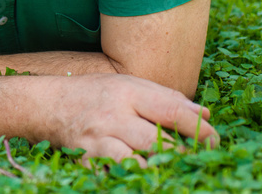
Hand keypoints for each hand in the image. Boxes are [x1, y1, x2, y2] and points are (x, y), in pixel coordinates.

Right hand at [45, 73, 217, 165]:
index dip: (199, 129)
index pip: (172, 111)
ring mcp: (98, 140)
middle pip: (158, 141)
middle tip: (201, 160)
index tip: (214, 139)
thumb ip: (166, 98)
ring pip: (137, 162)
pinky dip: (131, 176)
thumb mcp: (128, 84)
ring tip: (175, 171)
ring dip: (159, 169)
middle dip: (184, 154)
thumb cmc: (95, 93)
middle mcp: (113, 116)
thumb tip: (204, 115)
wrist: (47, 104)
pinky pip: (114, 174)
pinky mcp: (87, 159)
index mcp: (128, 93)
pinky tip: (144, 177)